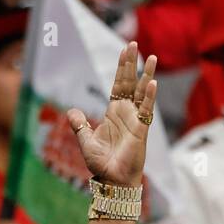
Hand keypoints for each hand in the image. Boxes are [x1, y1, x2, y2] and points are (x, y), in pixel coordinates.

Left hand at [66, 41, 156, 186]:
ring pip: (142, 93)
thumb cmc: (101, 163)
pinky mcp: (141, 130)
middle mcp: (126, 113)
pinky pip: (146, 111)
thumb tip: (71, 111)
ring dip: (146, 75)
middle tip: (133, 43)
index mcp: (114, 113)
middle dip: (131, 64)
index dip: (122, 68)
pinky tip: (152, 83)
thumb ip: (79, 125)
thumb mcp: (86, 141)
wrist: (111, 179)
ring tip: (152, 58)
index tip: (124, 50)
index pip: (119, 85)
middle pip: (130, 83)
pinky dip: (149, 97)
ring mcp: (135, 120)